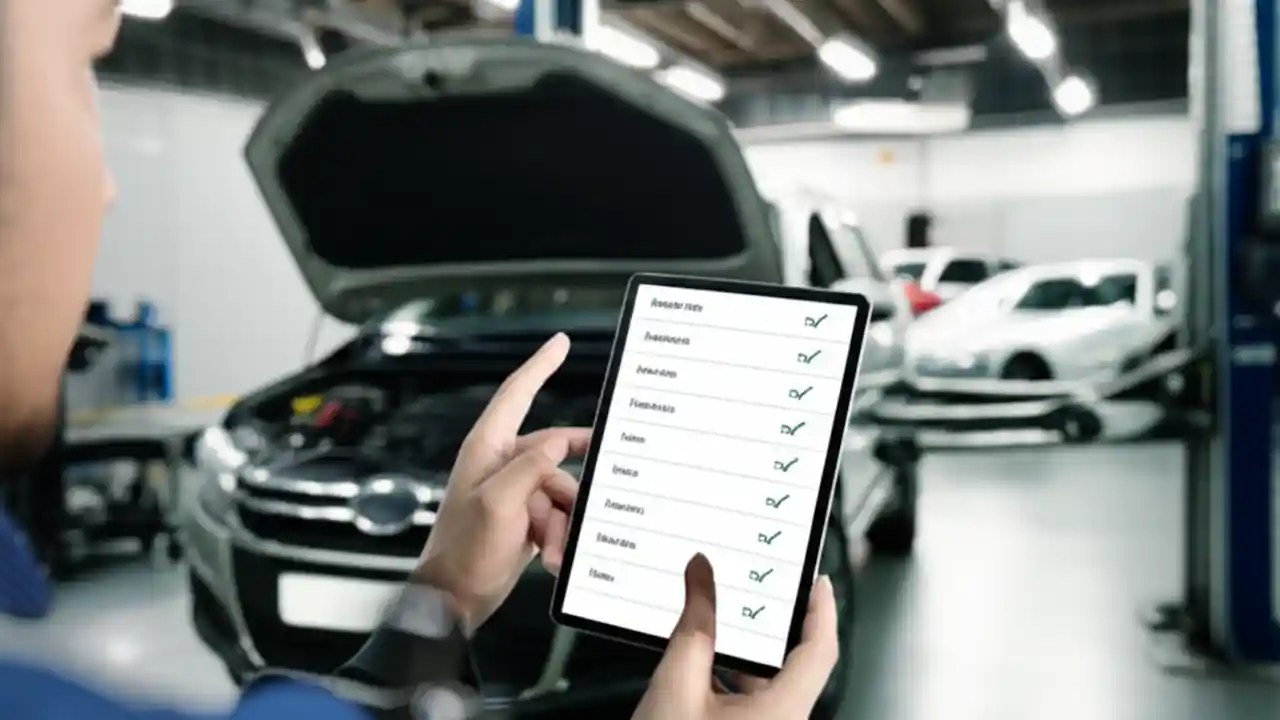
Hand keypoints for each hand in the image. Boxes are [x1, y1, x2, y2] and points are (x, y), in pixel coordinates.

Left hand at [413, 333, 588, 632]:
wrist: (456, 598)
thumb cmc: (467, 549)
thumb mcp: (500, 503)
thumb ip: (530, 466)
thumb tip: (559, 443)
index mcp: (487, 449)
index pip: (516, 395)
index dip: (540, 366)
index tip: (561, 343)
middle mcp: (501, 464)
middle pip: (554, 453)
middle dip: (569, 484)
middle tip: (604, 483)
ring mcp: (514, 492)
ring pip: (561, 490)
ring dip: (562, 521)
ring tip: (553, 549)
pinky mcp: (525, 518)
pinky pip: (557, 514)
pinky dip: (558, 535)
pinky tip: (552, 558)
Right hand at [632, 555, 837, 719]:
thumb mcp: (676, 683)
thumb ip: (694, 623)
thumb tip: (701, 572)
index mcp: (783, 713)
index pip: (821, 650)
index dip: (822, 609)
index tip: (814, 579)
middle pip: (792, 665)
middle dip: (769, 624)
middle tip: (753, 584)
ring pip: (767, 686)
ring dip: (743, 652)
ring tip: (717, 614)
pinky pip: (750, 706)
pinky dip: (730, 678)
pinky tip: (701, 659)